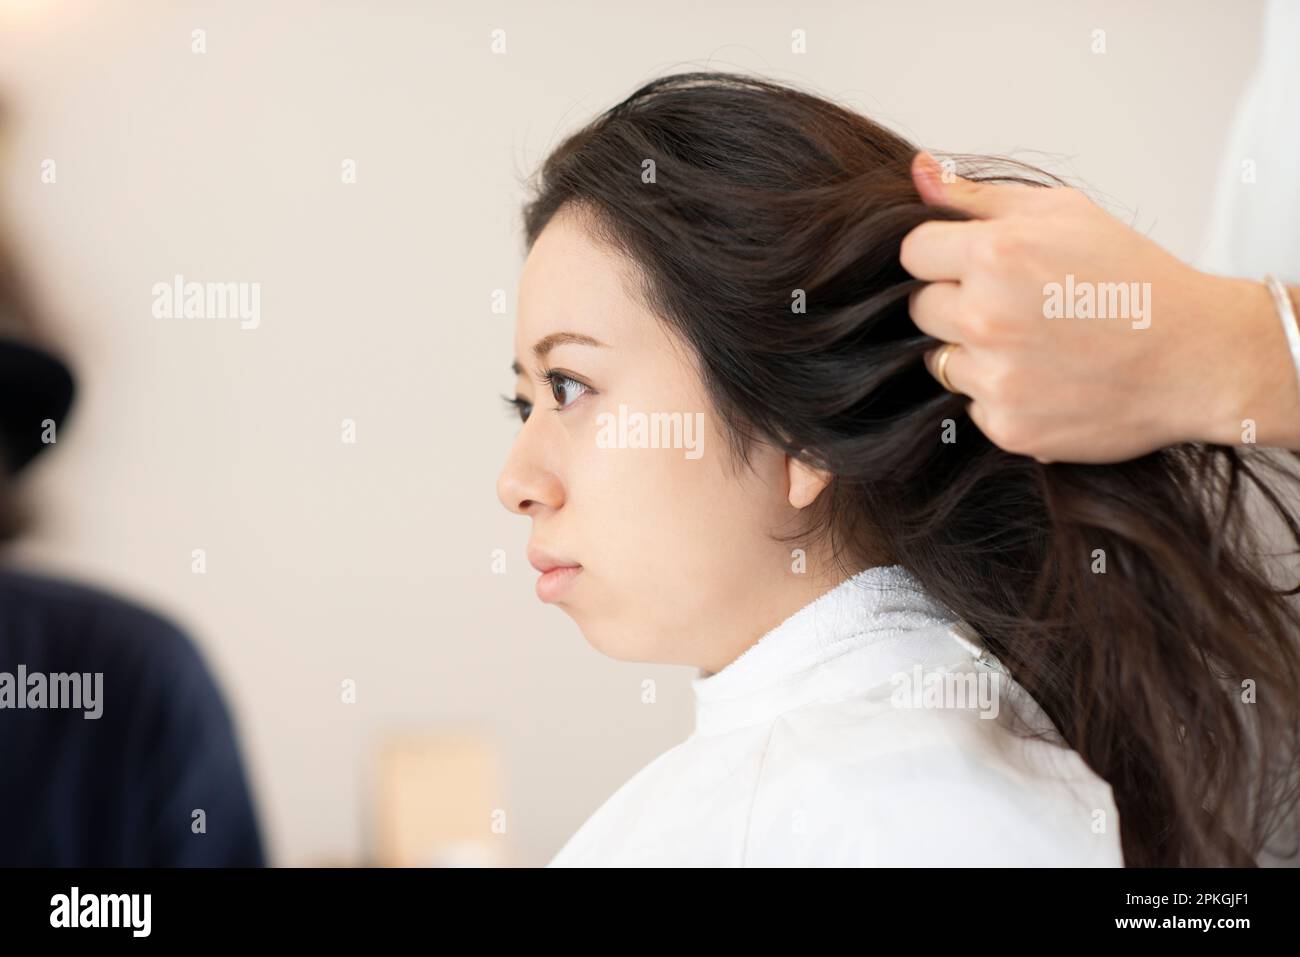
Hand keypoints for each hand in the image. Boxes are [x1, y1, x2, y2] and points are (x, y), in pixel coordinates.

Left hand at [900, 151, 1298, 462]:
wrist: (1197, 358)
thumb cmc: (1132, 278)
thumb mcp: (1064, 213)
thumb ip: (978, 196)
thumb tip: (919, 171)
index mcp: (995, 255)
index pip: (912, 252)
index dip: (941, 255)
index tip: (973, 263)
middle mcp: (986, 318)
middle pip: (919, 308)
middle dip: (955, 302)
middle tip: (1016, 304)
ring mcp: (995, 378)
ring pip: (941, 360)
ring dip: (974, 352)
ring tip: (1035, 343)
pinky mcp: (1007, 426)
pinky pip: (972, 404)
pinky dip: (1000, 394)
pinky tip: (1047, 379)